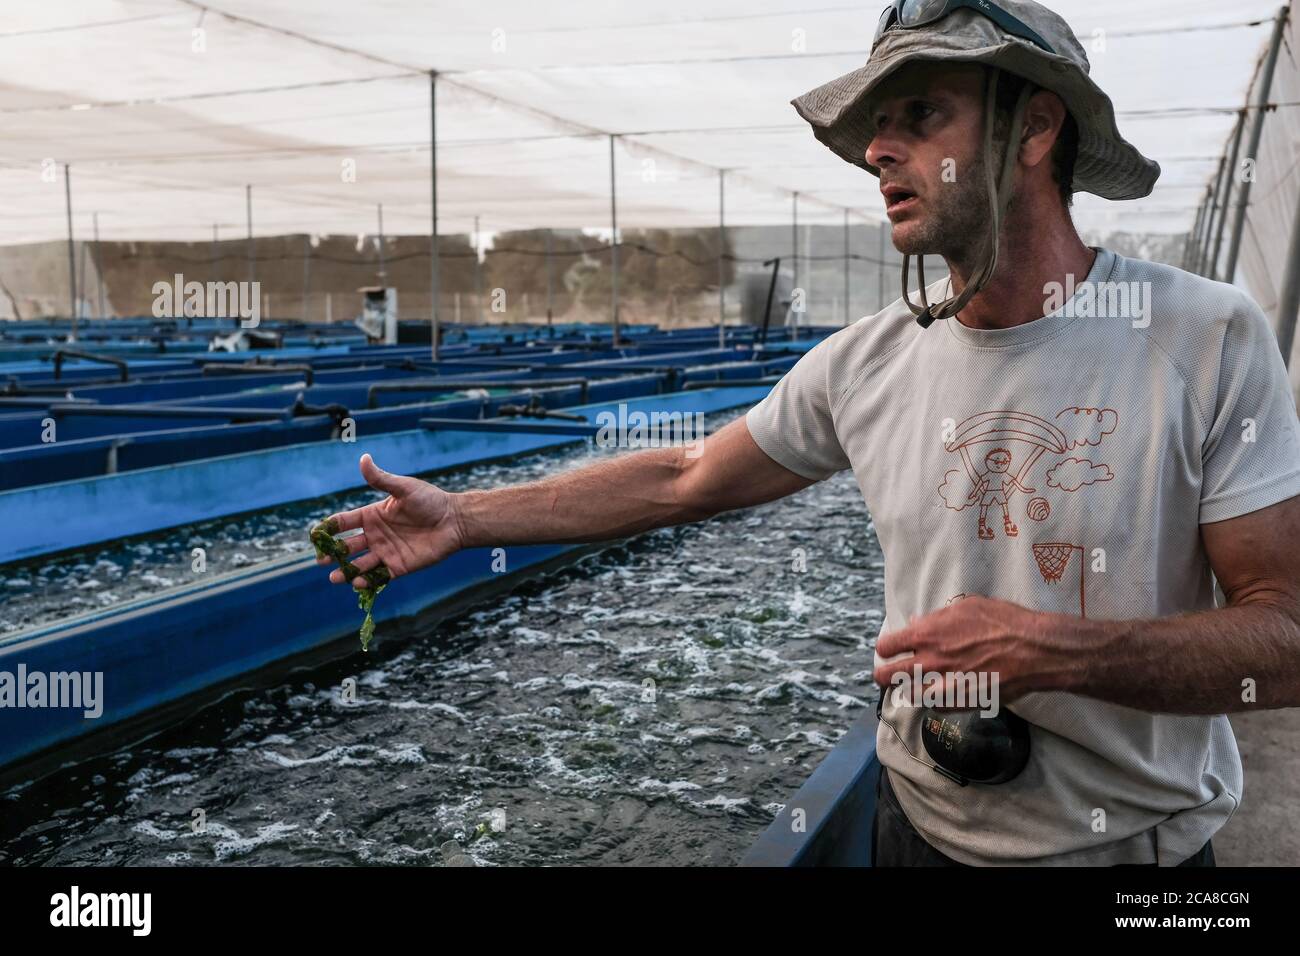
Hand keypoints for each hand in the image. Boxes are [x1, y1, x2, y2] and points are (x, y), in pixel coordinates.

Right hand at [318, 453, 464, 587]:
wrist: (454, 521)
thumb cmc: (430, 501)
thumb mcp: (404, 488)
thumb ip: (381, 479)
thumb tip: (363, 459)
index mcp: (373, 515)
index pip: (344, 522)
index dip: (328, 528)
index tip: (315, 534)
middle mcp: (376, 535)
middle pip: (347, 546)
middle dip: (332, 553)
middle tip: (321, 560)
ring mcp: (386, 551)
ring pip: (360, 564)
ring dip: (345, 571)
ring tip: (334, 577)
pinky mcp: (398, 566)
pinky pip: (379, 576)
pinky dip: (367, 581)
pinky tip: (357, 582)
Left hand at [872, 595, 1077, 704]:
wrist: (1034, 651)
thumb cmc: (1003, 622)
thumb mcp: (966, 608)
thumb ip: (937, 618)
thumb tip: (918, 623)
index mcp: (927, 635)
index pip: (887, 646)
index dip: (885, 648)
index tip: (888, 650)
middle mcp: (930, 662)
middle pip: (889, 675)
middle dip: (882, 675)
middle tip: (884, 676)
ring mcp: (945, 685)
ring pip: (911, 695)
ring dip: (910, 690)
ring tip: (911, 687)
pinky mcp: (963, 702)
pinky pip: (939, 706)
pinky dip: (937, 701)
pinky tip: (941, 695)